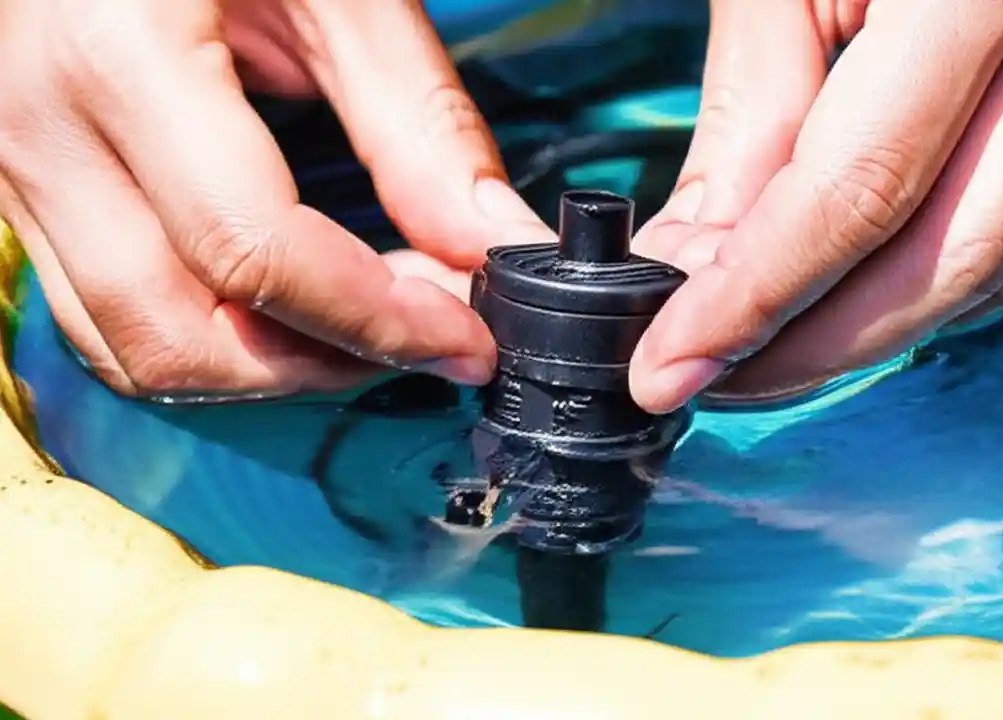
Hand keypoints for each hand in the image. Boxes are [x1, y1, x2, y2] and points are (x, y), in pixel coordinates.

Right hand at [0, 0, 550, 399]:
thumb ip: (420, 122)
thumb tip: (497, 241)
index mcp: (118, 55)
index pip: (253, 250)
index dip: (377, 320)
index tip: (468, 340)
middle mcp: (44, 127)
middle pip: (181, 335)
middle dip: (324, 363)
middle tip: (429, 334)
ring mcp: (20, 166)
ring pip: (135, 348)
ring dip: (269, 366)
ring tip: (371, 323)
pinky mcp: (29, 189)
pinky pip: (110, 314)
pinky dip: (215, 339)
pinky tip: (298, 304)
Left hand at [630, 0, 1002, 411]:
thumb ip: (748, 116)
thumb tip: (695, 265)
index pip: (857, 190)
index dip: (753, 298)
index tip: (667, 365)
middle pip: (943, 264)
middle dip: (812, 349)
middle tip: (708, 380)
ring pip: (990, 271)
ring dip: (865, 338)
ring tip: (758, 360)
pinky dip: (919, 294)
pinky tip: (842, 309)